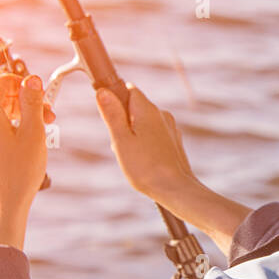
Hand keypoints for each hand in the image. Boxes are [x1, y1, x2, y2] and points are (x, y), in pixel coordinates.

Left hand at [0, 72, 51, 249]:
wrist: (2, 207)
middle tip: (48, 116)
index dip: (20, 82)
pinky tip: (23, 144)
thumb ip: (32, 102)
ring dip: (17, 116)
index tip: (38, 93)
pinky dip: (6, 129)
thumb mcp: (34, 132)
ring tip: (38, 132)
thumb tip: (32, 79)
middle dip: (23, 102)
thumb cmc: (19, 172)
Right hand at [95, 82, 191, 203]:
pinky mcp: (174, 142)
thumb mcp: (121, 140)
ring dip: (132, 135)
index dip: (115, 100)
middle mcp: (162, 114)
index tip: (108, 117)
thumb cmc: (145, 167)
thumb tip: (103, 92)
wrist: (175, 189)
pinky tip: (143, 161)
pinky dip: (145, 144)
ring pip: (143, 123)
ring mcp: (170, 128)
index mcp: (148, 110)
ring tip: (132, 157)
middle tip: (120, 144)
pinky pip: (153, 135)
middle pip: (134, 108)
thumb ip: (112, 114)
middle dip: (122, 122)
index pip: (128, 90)